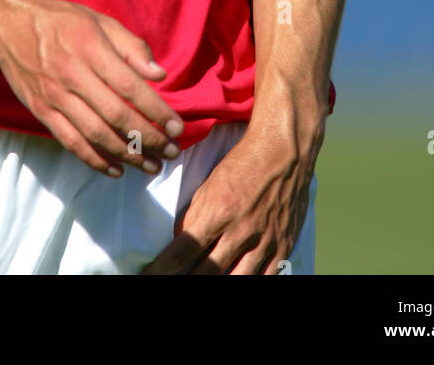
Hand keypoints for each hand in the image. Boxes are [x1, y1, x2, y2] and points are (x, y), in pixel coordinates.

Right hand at [0, 0, 183, 176]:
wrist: (10, 21)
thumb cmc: (63, 19)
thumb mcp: (100, 21)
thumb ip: (132, 47)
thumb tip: (160, 75)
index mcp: (91, 49)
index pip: (131, 87)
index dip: (157, 110)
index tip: (178, 127)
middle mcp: (73, 75)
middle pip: (116, 115)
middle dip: (148, 138)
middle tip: (171, 152)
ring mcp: (55, 96)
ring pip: (96, 134)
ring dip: (127, 155)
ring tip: (152, 166)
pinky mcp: (41, 111)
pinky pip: (71, 142)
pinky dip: (94, 160)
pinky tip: (117, 170)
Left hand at [141, 114, 323, 274]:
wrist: (284, 150)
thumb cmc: (244, 162)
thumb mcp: (210, 184)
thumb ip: (194, 216)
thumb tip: (179, 242)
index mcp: (217, 212)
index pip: (182, 252)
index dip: (161, 270)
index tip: (149, 276)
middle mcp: (240, 231)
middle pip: (206, 274)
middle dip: (186, 281)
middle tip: (175, 282)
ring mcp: (264, 242)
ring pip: (236, 281)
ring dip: (216, 283)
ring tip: (203, 279)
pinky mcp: (284, 246)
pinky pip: (266, 278)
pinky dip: (250, 281)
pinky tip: (237, 278)